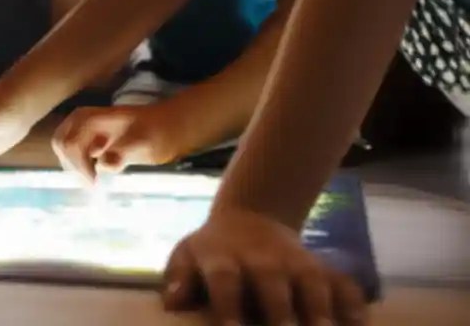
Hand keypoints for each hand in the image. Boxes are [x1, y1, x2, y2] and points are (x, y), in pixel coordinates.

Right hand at [52, 104, 181, 183]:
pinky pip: (74, 151)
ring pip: (64, 148)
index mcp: (93, 118)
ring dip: (73, 167)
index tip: (95, 183)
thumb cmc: (160, 132)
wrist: (171, 125)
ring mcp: (86, 128)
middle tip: (92, 185)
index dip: (78, 166)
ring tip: (94, 183)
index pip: (70, 143)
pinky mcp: (91, 138)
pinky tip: (95, 177)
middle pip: (61, 143)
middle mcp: (84, 120)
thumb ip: (124, 152)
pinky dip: (79, 166)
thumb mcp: (147, 143)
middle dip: (71, 166)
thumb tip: (104, 164)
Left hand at [163, 209, 367, 325]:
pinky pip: (343, 282)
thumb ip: (180, 278)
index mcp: (223, 258)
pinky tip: (361, 322)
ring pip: (312, 282)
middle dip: (279, 314)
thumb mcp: (187, 256)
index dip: (228, 305)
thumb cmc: (213, 251)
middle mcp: (262, 260)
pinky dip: (354, 302)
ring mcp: (296, 262)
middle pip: (273, 283)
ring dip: (319, 310)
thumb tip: (172, 302)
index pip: (225, 279)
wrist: (251, 217)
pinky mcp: (323, 267)